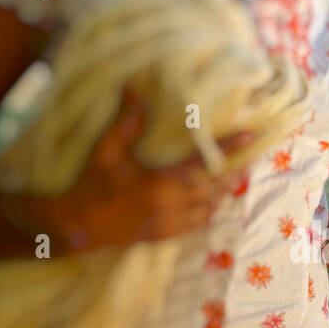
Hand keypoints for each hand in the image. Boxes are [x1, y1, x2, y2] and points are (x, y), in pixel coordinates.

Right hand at [36, 90, 252, 249]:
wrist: (78, 226)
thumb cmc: (91, 186)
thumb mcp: (105, 151)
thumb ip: (125, 124)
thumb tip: (134, 92)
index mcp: (161, 183)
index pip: (204, 162)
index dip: (229, 148)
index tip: (250, 137)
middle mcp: (172, 205)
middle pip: (215, 188)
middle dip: (232, 174)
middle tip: (247, 159)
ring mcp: (170, 223)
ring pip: (209, 208)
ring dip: (221, 193)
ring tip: (231, 178)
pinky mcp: (165, 235)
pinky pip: (197, 224)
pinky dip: (208, 210)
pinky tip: (210, 201)